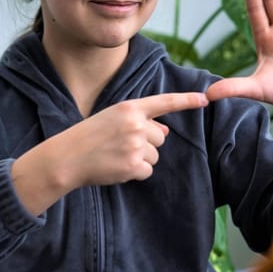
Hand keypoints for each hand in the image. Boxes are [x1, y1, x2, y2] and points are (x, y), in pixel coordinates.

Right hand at [12, 92, 207, 214]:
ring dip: (141, 159)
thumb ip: (140, 121)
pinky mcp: (133, 165)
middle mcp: (136, 124)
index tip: (205, 99)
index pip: (165, 102)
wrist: (67, 158)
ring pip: (155, 155)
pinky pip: (148, 171)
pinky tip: (117, 168)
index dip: (187, 100)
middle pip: (161, 136)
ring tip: (116, 156)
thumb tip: (166, 130)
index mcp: (130, 108)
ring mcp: (135, 145)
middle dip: (147, 143)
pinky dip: (135, 173)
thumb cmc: (89, 137)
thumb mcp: (113, 119)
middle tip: (121, 145)